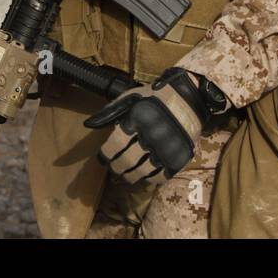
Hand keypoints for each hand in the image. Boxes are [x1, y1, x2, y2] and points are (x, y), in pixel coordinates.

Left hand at [83, 68, 216, 182]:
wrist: (190, 99)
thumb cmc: (155, 98)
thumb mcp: (130, 98)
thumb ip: (110, 112)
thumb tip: (88, 124)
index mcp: (136, 121)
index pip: (114, 147)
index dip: (105, 156)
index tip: (102, 160)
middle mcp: (150, 137)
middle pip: (126, 162)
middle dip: (116, 168)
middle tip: (113, 170)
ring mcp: (165, 149)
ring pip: (141, 172)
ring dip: (130, 177)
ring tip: (125, 177)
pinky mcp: (178, 158)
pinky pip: (160, 177)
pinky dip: (150, 180)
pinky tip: (144, 178)